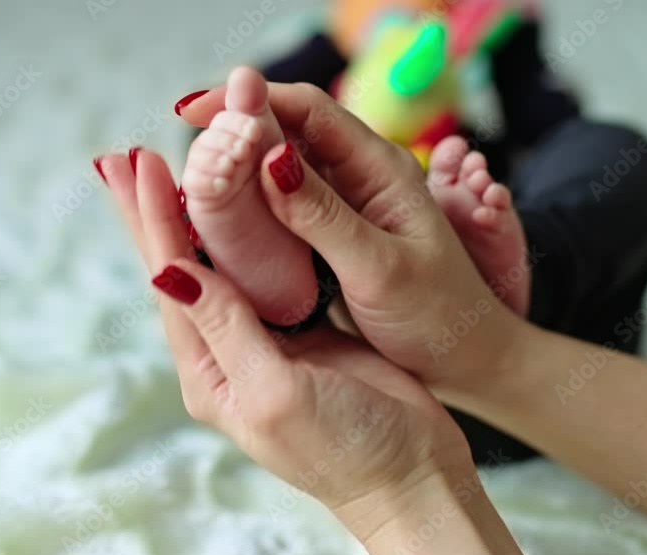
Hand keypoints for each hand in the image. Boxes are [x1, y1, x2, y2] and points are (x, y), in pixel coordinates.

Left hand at [98, 149, 470, 522]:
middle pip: (183, 266)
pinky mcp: (307, 327)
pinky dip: (252, 229)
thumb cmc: (345, 449)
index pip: (171, 281)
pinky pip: (270, 268)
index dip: (153, 219)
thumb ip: (227, 330)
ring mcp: (269, 337)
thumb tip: (171, 269)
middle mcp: (230, 350)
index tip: (139, 163)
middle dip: (154, 211)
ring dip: (199, 213)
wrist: (412, 473)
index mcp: (211, 373)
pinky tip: (242, 202)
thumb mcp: (275, 394)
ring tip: (174, 167)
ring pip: (225, 261)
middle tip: (124, 158)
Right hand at [178, 79, 527, 390]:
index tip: (196, 110)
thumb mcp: (381, 267)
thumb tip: (269, 158)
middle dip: (234, 132)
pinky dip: (249, 209)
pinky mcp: (333, 239)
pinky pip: (283, 210)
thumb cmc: (439, 316)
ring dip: (236, 171)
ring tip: (185, 183)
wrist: (466, 361)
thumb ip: (325, 216)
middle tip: (180, 150)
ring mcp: (346, 208)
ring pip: (280, 171)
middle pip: (289, 133)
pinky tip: (217, 223)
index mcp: (382, 170)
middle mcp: (361, 179)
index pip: (310, 110)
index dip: (251, 100)